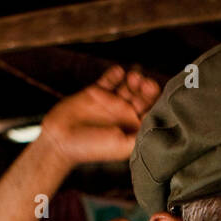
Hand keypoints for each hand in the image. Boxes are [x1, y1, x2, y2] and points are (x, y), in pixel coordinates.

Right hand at [38, 65, 161, 167]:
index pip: (152, 111)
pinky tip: (118, 72)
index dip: (157, 101)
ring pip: (128, 85)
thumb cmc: (91, 148)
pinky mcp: (96, 92)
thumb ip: (141, 136)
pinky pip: (110, 79)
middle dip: (146, 88)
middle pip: (142, 95)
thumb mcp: (122, 146)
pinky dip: (115, 74)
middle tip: (144, 83)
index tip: (154, 94)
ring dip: (133, 79)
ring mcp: (111, 102)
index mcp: (133, 128)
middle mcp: (125, 115)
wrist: (60, 140)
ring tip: (132, 78)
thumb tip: (161, 125)